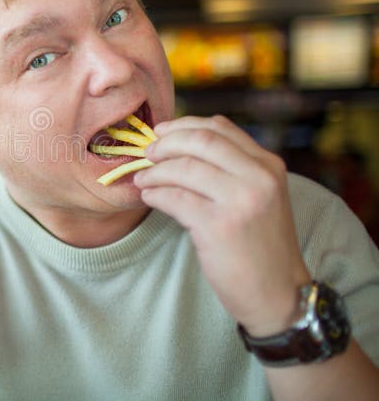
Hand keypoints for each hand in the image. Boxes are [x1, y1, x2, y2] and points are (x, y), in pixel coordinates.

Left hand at [134, 115, 310, 335]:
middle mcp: (259, 177)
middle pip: (200, 140)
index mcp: (268, 165)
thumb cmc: (259, 245)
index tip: (161, 132)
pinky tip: (149, 198)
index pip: (220, 127)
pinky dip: (155, 194)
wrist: (277, 294)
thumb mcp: (260, 196)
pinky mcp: (219, 226)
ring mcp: (241, 201)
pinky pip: (175, 198)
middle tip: (147, 154)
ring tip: (143, 180)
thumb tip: (180, 141)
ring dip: (155, 172)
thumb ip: (232, 168)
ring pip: (183, 168)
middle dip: (165, 144)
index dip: (183, 125)